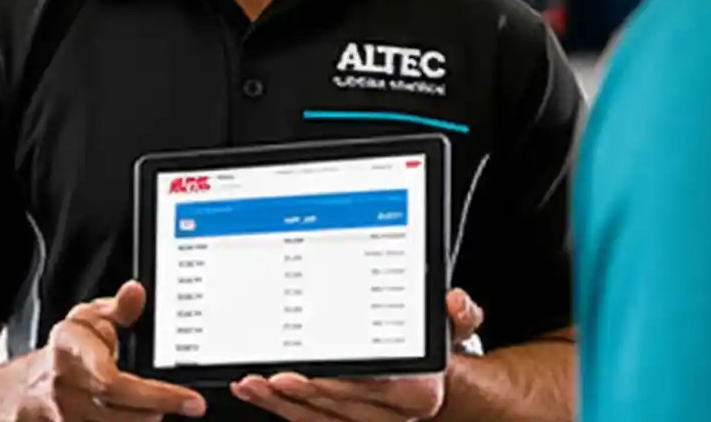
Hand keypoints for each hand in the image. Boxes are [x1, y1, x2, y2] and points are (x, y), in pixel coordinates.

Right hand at [19, 281, 206, 420]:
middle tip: (174, 402)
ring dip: (138, 421)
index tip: (192, 402)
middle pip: (122, 413)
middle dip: (155, 409)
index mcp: (70, 350)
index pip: (115, 380)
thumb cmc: (59, 356)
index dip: (158, 394)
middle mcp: (63, 387)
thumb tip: (136, 292)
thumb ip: (116, 309)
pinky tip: (131, 416)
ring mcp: (60, 418)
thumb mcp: (84, 322)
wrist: (15, 394)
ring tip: (145, 407)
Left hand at [231, 289, 484, 421]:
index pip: (371, 391)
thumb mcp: (454, 326)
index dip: (335, 384)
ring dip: (281, 405)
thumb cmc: (434, 348)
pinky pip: (311, 420)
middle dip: (299, 396)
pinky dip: (281, 407)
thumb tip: (456, 301)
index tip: (303, 374)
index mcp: (419, 392)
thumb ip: (460, 314)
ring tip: (250, 386)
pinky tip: (257, 392)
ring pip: (319, 420)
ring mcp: (367, 421)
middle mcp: (393, 414)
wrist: (439, 379)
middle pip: (338, 408)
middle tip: (267, 378)